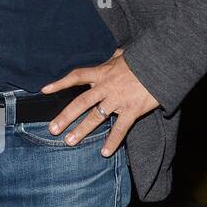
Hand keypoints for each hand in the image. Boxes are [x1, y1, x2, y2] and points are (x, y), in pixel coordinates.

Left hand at [40, 47, 159, 154]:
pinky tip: (104, 152)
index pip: (76, 77)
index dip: (59, 83)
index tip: (44, 90)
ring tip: (69, 141)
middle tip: (53, 129)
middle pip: (80, 102)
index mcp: (101, 73)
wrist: (162, 64)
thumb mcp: (124, 55)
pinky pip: (120, 128)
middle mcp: (106, 87)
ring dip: (82, 130)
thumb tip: (115, 54)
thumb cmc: (142, 59)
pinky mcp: (132, 110)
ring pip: (96, 117)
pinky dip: (113, 141)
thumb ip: (115, 58)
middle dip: (65, 116)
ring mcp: (118, 100)